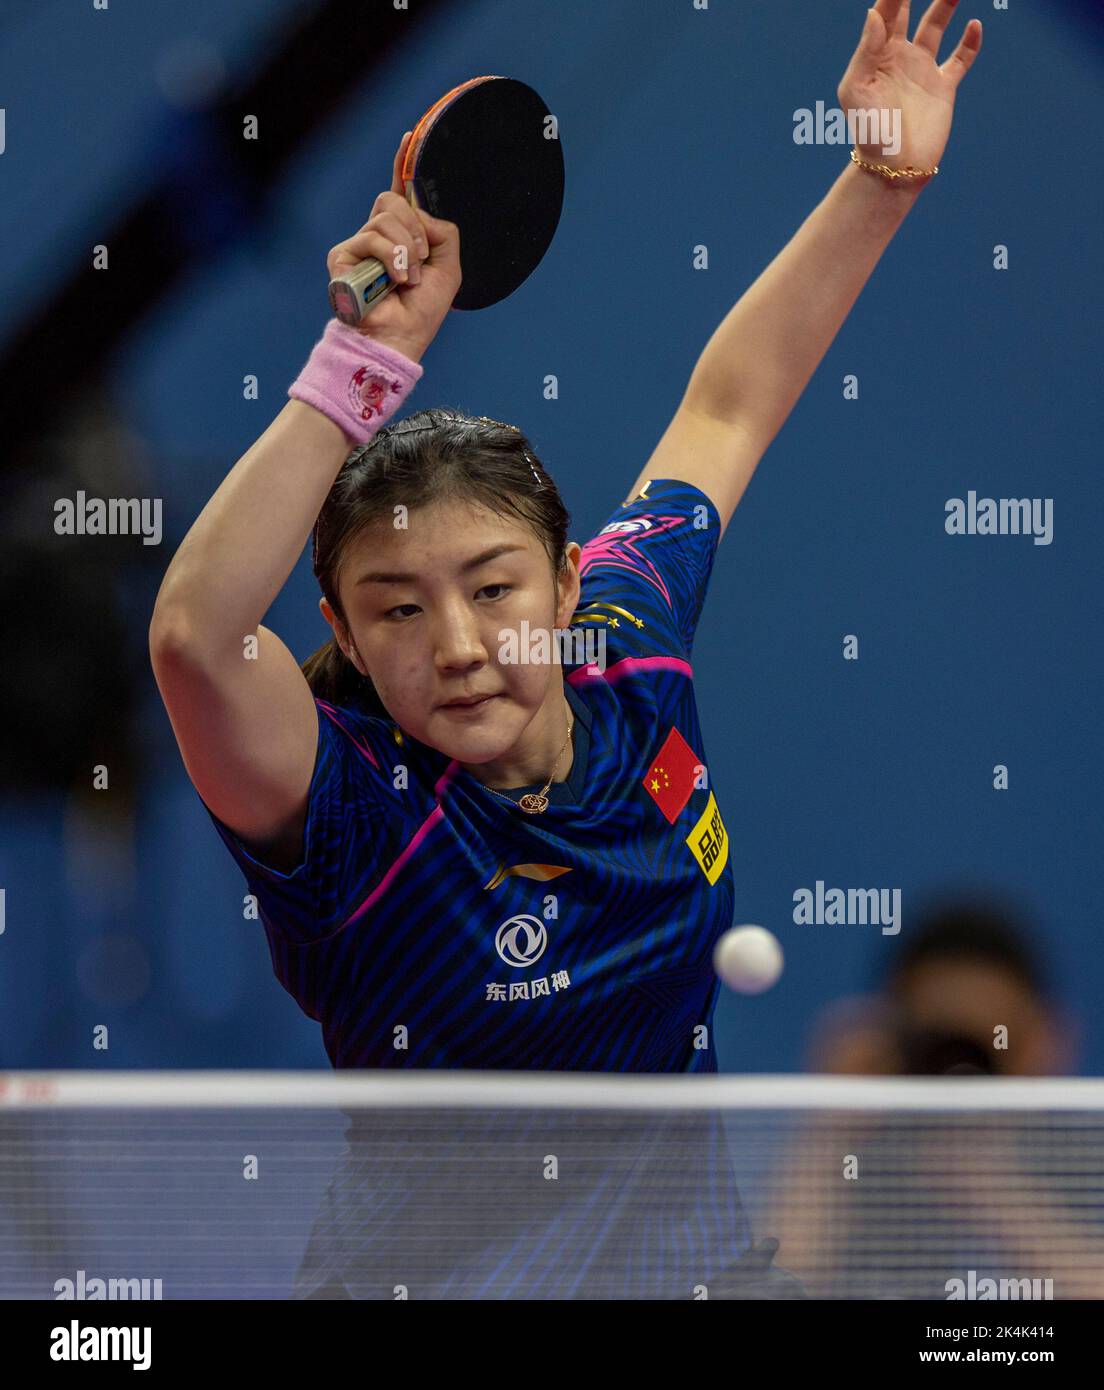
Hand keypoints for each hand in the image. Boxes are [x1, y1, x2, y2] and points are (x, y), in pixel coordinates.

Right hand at [325, 131, 461, 357]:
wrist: (401, 336)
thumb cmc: (422, 309)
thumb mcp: (449, 266)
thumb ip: (443, 231)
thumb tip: (418, 211)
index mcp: (402, 235)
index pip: (400, 193)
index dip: (402, 164)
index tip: (409, 137)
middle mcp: (377, 235)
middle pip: (392, 199)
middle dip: (414, 228)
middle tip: (419, 258)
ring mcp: (358, 244)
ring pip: (385, 216)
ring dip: (407, 249)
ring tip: (408, 278)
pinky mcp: (343, 255)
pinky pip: (373, 236)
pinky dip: (392, 257)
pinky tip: (395, 280)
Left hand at [838, 0, 981, 172]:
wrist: (893, 168)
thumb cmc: (869, 132)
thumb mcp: (856, 91)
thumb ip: (865, 50)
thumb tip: (875, 12)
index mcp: (876, 55)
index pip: (886, 12)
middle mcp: (900, 57)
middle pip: (909, 11)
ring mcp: (922, 70)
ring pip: (937, 25)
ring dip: (945, 4)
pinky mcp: (943, 87)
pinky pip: (960, 59)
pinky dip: (969, 42)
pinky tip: (974, 25)